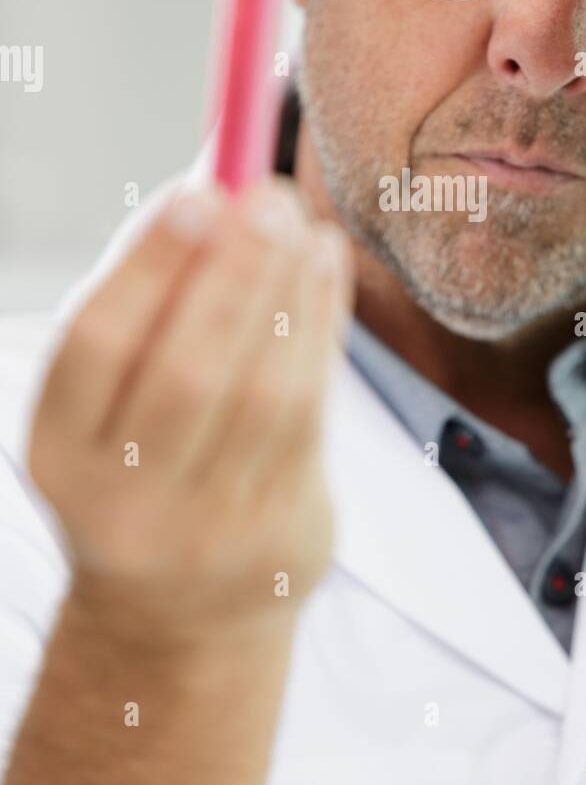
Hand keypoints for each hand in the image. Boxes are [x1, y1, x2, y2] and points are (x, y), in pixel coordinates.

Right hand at [29, 177, 351, 645]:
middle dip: (237, 273)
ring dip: (293, 295)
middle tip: (271, 195)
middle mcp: (125, 505)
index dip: (148, 266)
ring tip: (304, 227)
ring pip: (267, 395)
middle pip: (189, 374)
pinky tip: (324, 274)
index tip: (198, 193)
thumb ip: (153, 292)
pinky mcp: (285, 539)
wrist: (180, 613)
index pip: (95, 351)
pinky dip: (324, 331)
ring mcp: (211, 533)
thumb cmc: (146, 453)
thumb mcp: (116, 393)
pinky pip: (315, 418)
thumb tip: (218, 172)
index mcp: (61, 455)